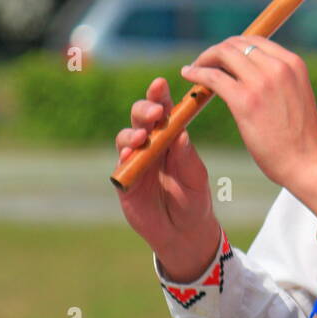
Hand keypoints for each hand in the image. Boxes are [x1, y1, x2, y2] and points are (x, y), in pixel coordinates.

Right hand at [114, 76, 220, 281]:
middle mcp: (150, 143)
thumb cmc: (193, 199)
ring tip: (142, 138)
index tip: (161, 84)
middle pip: (141, 117)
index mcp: (170, 136)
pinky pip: (121, 163)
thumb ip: (186, 156)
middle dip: (145, 110)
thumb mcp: (195, 176)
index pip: (164, 109)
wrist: (184, 232)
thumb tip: (179, 132)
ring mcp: (135, 159)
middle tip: (156, 112)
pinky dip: (125, 156)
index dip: (160, 96)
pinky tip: (130, 154)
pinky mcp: (124, 179)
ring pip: (126, 136)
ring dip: (133, 133)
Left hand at [180, 36, 316, 214]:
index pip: (255, 41)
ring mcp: (262, 82)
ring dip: (204, 59)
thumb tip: (254, 78)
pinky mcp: (245, 100)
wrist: (307, 163)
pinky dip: (197, 72)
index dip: (233, 46)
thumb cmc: (301, 139)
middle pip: (237, 44)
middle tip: (204, 62)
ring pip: (223, 55)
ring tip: (194, 69)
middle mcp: (278, 67)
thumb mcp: (295, 97)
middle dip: (217, 51)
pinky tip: (188, 74)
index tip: (222, 58)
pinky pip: (213, 76)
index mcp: (292, 64)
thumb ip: (279, 82)